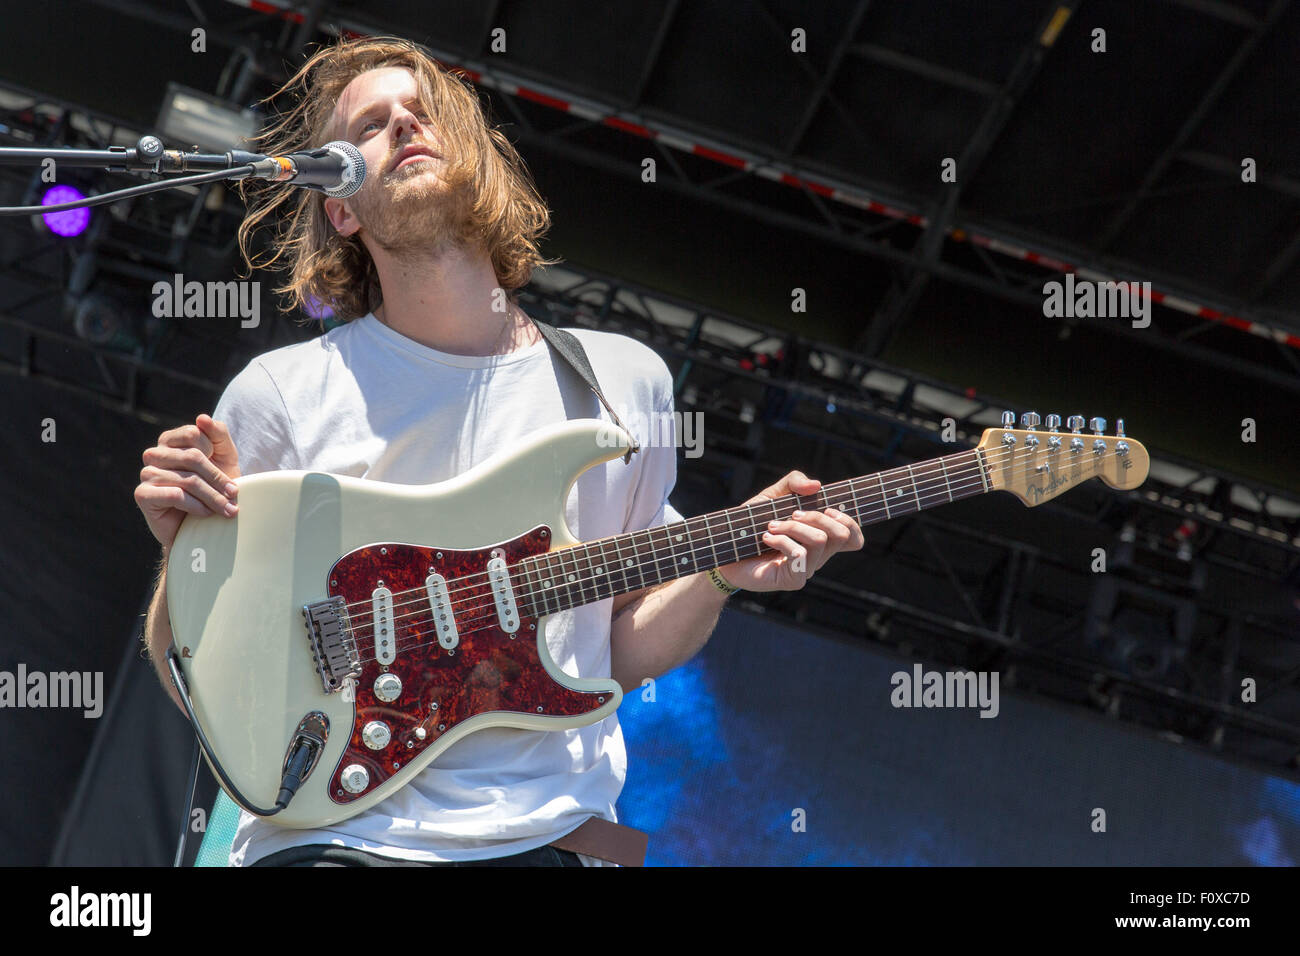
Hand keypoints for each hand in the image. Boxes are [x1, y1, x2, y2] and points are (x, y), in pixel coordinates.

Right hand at [134, 414, 240, 553]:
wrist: (202, 524)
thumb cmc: (215, 487)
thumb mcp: (224, 457)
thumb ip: (217, 434)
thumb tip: (202, 418)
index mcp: (171, 440)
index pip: (193, 433)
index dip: (213, 451)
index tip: (228, 467)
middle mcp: (154, 454)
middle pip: (192, 457)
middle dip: (219, 478)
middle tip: (235, 495)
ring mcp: (146, 473)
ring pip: (188, 480)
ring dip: (213, 497)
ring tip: (229, 510)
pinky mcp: (143, 494)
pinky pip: (175, 495)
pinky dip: (197, 506)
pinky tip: (206, 514)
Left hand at [716, 470, 863, 591]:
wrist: (725, 548)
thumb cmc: (750, 524)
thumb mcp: (772, 495)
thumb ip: (794, 483)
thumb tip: (817, 485)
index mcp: (819, 538)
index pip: (854, 538)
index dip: (850, 521)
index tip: (828, 509)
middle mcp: (817, 556)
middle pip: (842, 535)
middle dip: (816, 516)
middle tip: (791, 514)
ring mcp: (806, 569)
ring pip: (820, 541)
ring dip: (793, 526)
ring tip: (771, 526)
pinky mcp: (792, 579)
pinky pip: (799, 554)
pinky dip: (782, 540)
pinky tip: (766, 538)